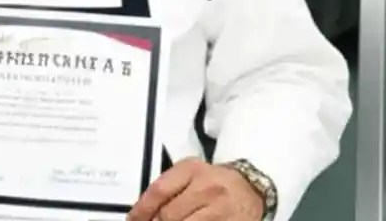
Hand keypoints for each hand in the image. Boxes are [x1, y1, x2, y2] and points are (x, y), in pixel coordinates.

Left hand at [127, 158, 263, 220]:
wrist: (252, 189)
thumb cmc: (214, 181)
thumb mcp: (191, 175)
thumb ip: (168, 189)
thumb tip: (143, 214)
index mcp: (192, 170)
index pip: (159, 191)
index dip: (141, 210)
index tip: (133, 220)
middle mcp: (207, 188)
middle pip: (169, 215)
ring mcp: (220, 210)